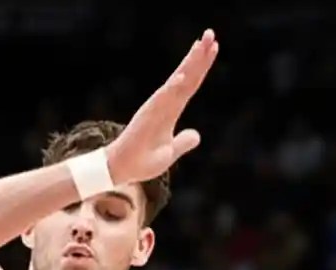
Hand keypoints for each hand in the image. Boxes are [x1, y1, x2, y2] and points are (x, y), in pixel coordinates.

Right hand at [105, 29, 218, 186]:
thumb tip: (196, 135)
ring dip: (189, 63)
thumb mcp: (169, 153)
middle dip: (198, 56)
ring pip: (177, 82)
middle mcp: (164, 104)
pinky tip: (183, 75)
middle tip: (210, 34)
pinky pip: (162, 100)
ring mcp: (156, 108)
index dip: (201, 67)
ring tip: (201, 44)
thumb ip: (183, 142)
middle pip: (186, 76)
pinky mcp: (146, 116)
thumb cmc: (142, 161)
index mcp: (171, 111)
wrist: (121, 169)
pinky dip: (173, 87)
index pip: (190, 84)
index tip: (213, 48)